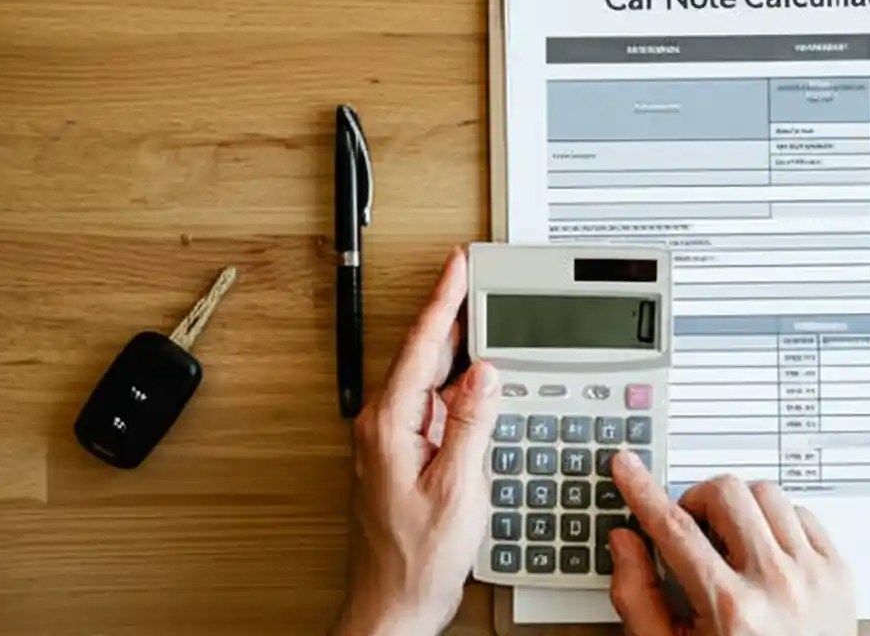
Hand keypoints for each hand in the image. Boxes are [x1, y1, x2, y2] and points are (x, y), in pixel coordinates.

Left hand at [333, 248, 498, 635]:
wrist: (395, 603)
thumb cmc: (416, 559)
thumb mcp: (457, 489)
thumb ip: (471, 425)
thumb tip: (484, 374)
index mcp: (391, 424)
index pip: (422, 346)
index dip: (444, 301)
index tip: (458, 266)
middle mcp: (384, 425)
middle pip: (422, 355)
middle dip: (452, 315)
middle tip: (478, 280)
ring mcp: (392, 440)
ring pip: (428, 379)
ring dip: (457, 352)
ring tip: (485, 320)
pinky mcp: (404, 455)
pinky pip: (432, 406)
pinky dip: (457, 387)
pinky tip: (478, 384)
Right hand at [607, 452, 856, 635]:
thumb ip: (638, 598)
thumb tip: (625, 541)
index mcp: (730, 610)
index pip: (674, 529)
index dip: (643, 491)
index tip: (628, 467)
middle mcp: (777, 586)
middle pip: (725, 494)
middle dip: (696, 501)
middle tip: (688, 527)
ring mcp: (814, 576)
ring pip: (765, 493)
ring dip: (737, 507)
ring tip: (727, 539)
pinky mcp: (839, 572)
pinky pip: (801, 511)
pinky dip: (774, 520)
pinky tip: (762, 548)